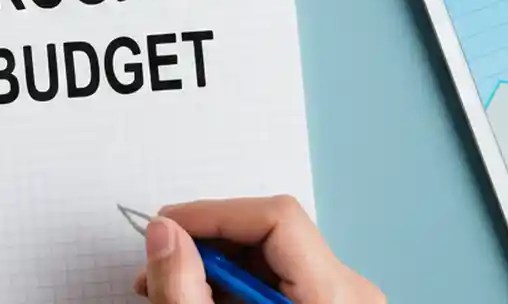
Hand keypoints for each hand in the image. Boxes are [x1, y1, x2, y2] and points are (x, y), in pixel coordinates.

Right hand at [135, 196, 384, 303]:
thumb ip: (185, 289)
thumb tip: (163, 233)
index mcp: (335, 297)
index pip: (276, 217)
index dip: (213, 213)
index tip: (167, 225)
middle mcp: (349, 293)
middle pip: (269, 233)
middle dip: (205, 243)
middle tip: (157, 265)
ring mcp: (340, 301)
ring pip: (268, 255)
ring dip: (214, 265)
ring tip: (170, 289)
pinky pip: (276, 278)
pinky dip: (233, 285)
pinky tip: (200, 299)